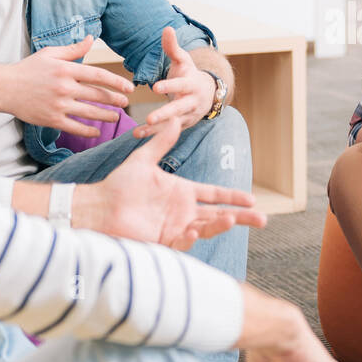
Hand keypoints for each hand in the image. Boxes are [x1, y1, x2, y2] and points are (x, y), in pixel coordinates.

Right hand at [1, 35, 135, 137]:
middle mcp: (64, 87)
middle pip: (98, 95)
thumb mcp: (50, 54)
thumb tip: (92, 39)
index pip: (99, 75)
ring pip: (90, 112)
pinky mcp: (51, 119)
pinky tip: (97, 132)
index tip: (130, 88)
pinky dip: (89, 131)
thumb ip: (73, 49)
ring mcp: (58, 104)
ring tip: (116, 117)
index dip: (117, 82)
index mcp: (66, 69)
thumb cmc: (28, 69)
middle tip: (125, 103)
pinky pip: (75, 127)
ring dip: (107, 116)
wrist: (4, 88)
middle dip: (115, 100)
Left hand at [76, 117, 265, 249]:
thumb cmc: (119, 184)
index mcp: (182, 192)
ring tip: (233, 219)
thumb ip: (162, 142)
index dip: (233, 197)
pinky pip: (182, 241)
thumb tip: (175, 120)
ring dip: (220, 225)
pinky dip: (190, 237)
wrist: (99, 206)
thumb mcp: (143, 160)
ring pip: (205, 227)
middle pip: (218, 215)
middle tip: (262, 220)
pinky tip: (194, 230)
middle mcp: (182, 211)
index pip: (215, 195)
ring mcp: (175, 227)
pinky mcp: (162, 240)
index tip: (253, 198)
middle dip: (241, 217)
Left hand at [136, 28, 216, 135]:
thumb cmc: (189, 73)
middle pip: (179, 109)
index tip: (155, 87)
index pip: (181, 85)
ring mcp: (188, 116)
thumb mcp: (183, 60)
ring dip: (157, 129)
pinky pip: (167, 132)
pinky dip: (153, 134)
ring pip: (173, 124)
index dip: (170, 86)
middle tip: (150, 118)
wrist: (208, 94)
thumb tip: (167, 28)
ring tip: (139, 131)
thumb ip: (172, 47)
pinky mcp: (182, 125)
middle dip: (165, 114)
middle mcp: (192, 102)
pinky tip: (137, 135)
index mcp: (192, 84)